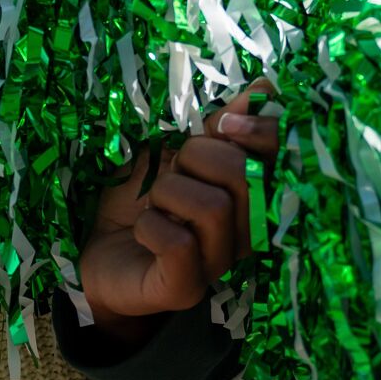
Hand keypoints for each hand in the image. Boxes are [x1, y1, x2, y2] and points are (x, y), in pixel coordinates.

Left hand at [78, 80, 280, 351]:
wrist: (97, 249)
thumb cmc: (138, 197)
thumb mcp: (175, 152)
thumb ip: (217, 128)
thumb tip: (263, 89)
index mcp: (251, 196)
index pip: (284, 160)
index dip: (263, 130)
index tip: (226, 122)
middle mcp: (245, 233)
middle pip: (245, 177)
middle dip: (198, 156)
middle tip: (173, 170)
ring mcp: (218, 265)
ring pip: (213, 208)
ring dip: (168, 192)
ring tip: (154, 204)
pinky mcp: (186, 289)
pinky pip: (179, 244)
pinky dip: (150, 225)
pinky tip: (143, 230)